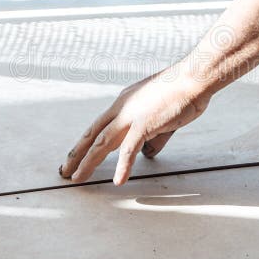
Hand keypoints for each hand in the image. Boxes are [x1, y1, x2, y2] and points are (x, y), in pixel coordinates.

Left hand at [59, 64, 211, 185]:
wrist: (195, 78)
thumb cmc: (183, 93)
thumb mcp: (163, 115)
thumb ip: (154, 136)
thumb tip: (148, 153)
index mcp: (125, 102)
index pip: (98, 126)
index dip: (84, 142)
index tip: (75, 155)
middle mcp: (122, 108)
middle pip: (92, 135)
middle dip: (76, 154)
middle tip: (64, 171)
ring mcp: (132, 115)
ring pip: (102, 143)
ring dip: (87, 162)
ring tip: (77, 178)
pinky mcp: (145, 123)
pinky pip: (129, 149)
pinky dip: (123, 166)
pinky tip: (119, 180)